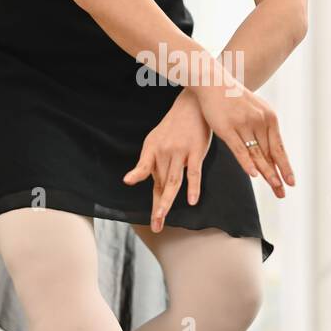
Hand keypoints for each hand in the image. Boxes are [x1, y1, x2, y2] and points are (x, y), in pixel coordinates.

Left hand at [122, 89, 213, 232]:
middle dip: (157, 207)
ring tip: (163, 217)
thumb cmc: (174, 124)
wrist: (192, 103)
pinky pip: (194, 172)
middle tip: (155, 226)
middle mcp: (163, 152)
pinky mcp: (196, 151)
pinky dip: (193, 187)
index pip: (144, 173)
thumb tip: (136, 180)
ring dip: (167, 201)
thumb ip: (149, 161)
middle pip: (160, 184)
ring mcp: (180, 152)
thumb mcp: (155, 139)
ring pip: (173, 181)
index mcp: (152, 149)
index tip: (135, 197)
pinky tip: (192, 201)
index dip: (140, 191)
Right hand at [191, 71, 293, 194]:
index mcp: (269, 118)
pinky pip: (239, 149)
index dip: (285, 166)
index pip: (278, 148)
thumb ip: (263, 127)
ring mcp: (243, 124)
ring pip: (257, 154)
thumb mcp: (255, 109)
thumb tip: (270, 148)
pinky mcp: (227, 128)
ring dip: (267, 173)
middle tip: (284, 192)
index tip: (291, 181)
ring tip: (275, 187)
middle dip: (278, 175)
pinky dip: (247, 162)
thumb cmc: (233, 98)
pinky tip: (254, 174)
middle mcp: (259, 121)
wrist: (213, 82)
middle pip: (270, 154)